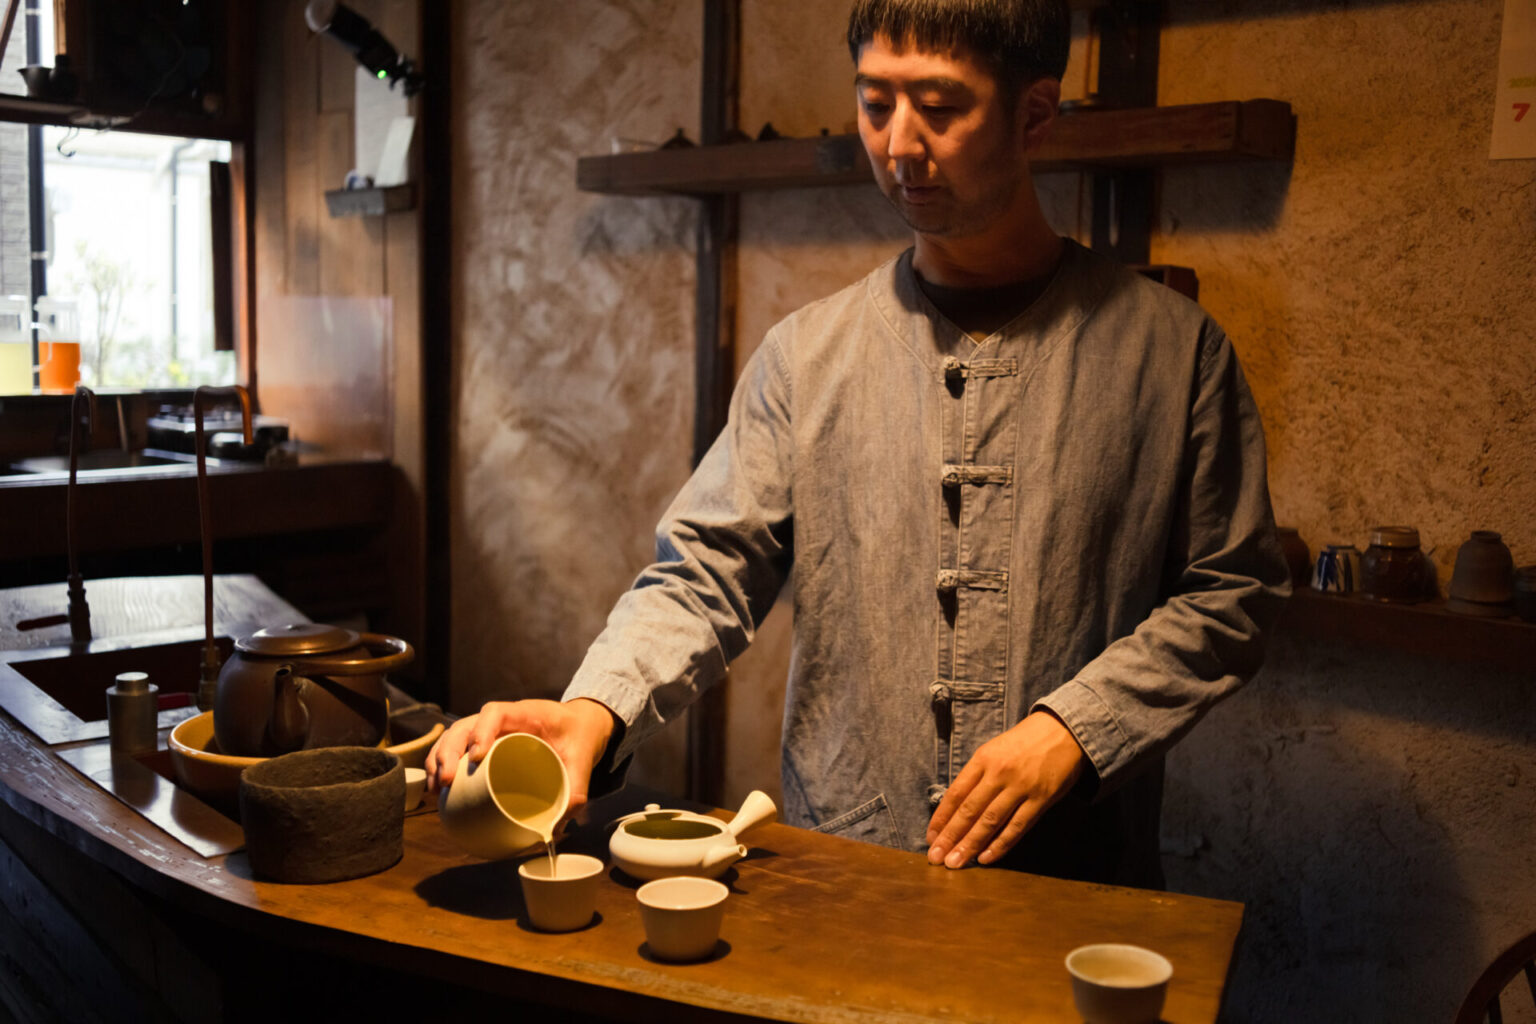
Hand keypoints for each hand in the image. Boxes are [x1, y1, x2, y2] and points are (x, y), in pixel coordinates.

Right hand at [425, 698, 617, 817]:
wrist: (579, 724)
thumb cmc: (578, 736)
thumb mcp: (583, 760)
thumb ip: (576, 790)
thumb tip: (555, 826)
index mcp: (526, 714)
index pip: (495, 713)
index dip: (481, 731)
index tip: (476, 756)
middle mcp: (502, 719)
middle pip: (464, 725)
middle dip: (448, 751)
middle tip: (444, 780)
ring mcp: (490, 730)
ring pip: (454, 736)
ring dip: (438, 759)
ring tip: (435, 788)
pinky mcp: (484, 744)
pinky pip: (457, 749)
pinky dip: (442, 765)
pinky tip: (437, 790)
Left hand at [925, 710, 1086, 868]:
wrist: (1063, 730)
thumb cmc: (1024, 742)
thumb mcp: (994, 750)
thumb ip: (977, 776)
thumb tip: (956, 809)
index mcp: (983, 759)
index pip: (956, 793)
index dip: (941, 818)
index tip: (931, 837)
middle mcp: (999, 773)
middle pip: (969, 810)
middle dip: (950, 837)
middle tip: (936, 858)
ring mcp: (1020, 787)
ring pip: (990, 821)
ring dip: (970, 845)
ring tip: (956, 863)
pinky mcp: (1041, 800)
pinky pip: (1017, 827)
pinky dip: (1000, 845)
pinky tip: (985, 858)